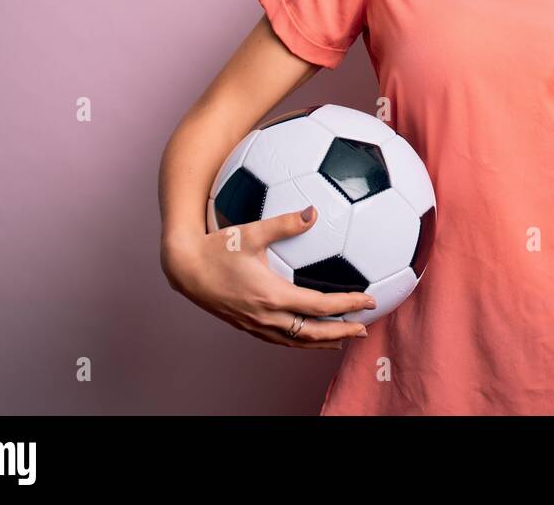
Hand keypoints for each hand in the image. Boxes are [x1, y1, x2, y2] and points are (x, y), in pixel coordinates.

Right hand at [162, 205, 375, 348]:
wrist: (184, 267)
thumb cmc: (216, 247)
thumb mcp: (252, 232)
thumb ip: (285, 223)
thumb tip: (313, 212)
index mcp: (271, 295)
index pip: (319, 306)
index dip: (348, 306)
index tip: (370, 300)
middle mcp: (265, 316)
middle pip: (312, 333)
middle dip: (340, 332)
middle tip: (364, 330)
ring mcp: (254, 324)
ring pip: (295, 341)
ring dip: (322, 341)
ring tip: (342, 339)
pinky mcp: (245, 325)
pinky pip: (279, 339)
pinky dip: (299, 341)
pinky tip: (307, 335)